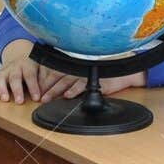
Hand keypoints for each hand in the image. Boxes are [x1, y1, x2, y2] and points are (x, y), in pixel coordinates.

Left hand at [0, 44, 144, 102]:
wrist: (125, 72)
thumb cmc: (108, 74)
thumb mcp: (90, 74)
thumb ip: (77, 79)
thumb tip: (65, 89)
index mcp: (77, 66)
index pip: (58, 72)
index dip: (48, 80)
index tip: (39, 88)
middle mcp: (79, 68)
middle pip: (59, 77)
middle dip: (47, 87)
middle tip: (39, 96)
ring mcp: (86, 73)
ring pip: (67, 81)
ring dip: (56, 90)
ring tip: (47, 98)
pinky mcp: (94, 79)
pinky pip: (81, 85)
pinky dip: (73, 91)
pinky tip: (66, 96)